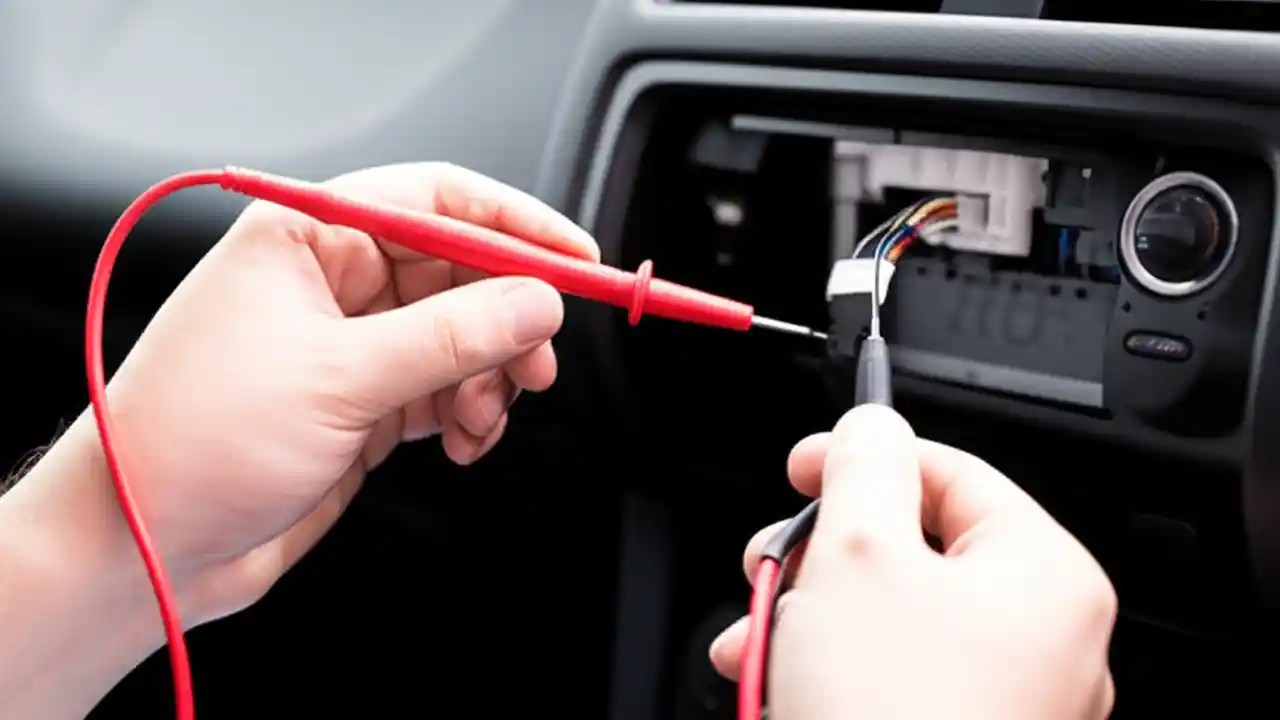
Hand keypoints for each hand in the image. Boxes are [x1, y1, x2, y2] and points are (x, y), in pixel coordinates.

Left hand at [29, 162, 598, 625]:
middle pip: (460, 272)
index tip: (576, 259)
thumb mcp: (340, 378)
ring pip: (461, 337)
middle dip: (507, 319)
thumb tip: (535, 303)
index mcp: (309, 237)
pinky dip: (468, 414)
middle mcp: (333, 281)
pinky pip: (445, 389)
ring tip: (483, 418)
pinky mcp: (364, 402)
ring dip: (489, 378)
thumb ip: (450, 337)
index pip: (436, 199)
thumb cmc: (200, 439)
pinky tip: (462, 441)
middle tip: (537, 360)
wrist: (149, 543)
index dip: (514, 225)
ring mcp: (351, 344)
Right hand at [709, 406, 1116, 719]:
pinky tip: (774, 680)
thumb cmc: (889, 718)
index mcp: (1044, 576)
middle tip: (771, 565)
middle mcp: (1041, 639)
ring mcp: (1005, 701)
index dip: (862, 456)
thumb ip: (862, 468)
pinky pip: (891, 677)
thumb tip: (870, 426)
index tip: (801, 467)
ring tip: (756, 638)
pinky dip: (829, 667)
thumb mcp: (856, 555)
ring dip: (808, 614)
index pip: (949, 472)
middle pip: (912, 548)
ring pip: (889, 617)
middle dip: (821, 555)